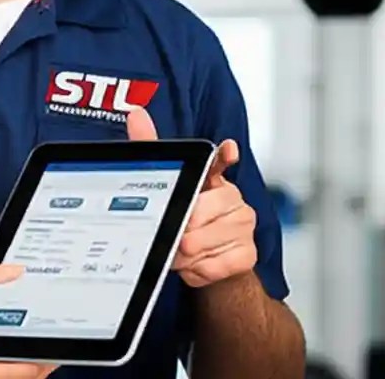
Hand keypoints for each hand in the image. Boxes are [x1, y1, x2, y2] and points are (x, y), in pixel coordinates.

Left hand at [127, 107, 257, 287]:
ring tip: (180, 251)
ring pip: (200, 244)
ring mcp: (244, 227)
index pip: (220, 163)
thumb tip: (136, 115)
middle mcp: (233, 200)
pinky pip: (211, 266)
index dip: (224, 156)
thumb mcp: (169, 187)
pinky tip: (195, 264)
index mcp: (214, 180)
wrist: (215, 266)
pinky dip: (195, 271)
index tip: (227, 149)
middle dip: (176, 230)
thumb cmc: (190, 224)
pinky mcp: (248, 254)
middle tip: (170, 235)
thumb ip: (151, 151)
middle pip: (197, 213)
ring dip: (181, 255)